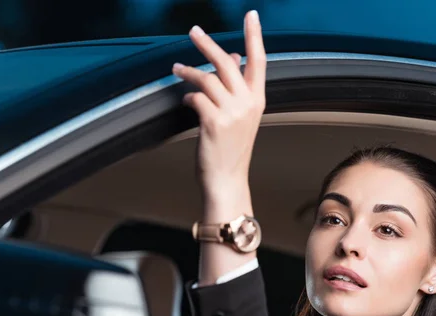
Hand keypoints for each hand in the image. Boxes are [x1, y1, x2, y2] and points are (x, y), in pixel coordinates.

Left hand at [173, 11, 265, 206]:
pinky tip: (186, 100)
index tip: (251, 14)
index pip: (259, 60)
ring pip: (207, 78)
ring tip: (176, 68)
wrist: (226, 179)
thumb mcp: (241, 116)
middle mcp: (247, 103)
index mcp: (257, 100)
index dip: (254, 36)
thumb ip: (237, 88)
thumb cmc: (230, 148)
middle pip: (226, 62)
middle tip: (193, 31)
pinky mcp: (213, 122)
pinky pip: (196, 97)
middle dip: (207, 44)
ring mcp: (231, 113)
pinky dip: (188, 96)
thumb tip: (233, 57)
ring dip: (188, 72)